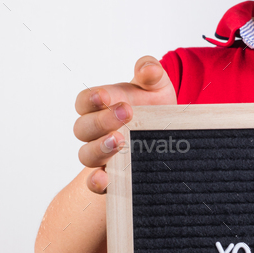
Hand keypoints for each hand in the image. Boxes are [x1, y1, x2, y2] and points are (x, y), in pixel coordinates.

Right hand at [73, 56, 176, 193]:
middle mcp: (95, 132)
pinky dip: (96, 182)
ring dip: (100, 148)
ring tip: (120, 140)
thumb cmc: (155, 107)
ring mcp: (102, 155)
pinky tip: (104, 179)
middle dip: (102, 120)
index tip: (104, 96)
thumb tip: (149, 69)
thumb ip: (151, 73)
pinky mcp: (111, 177)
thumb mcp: (157, 87)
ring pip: (86, 155)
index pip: (84, 102)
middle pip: (83, 128)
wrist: (170, 138)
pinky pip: (94, 183)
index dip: (90, 99)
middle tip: (127, 112)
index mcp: (99, 106)